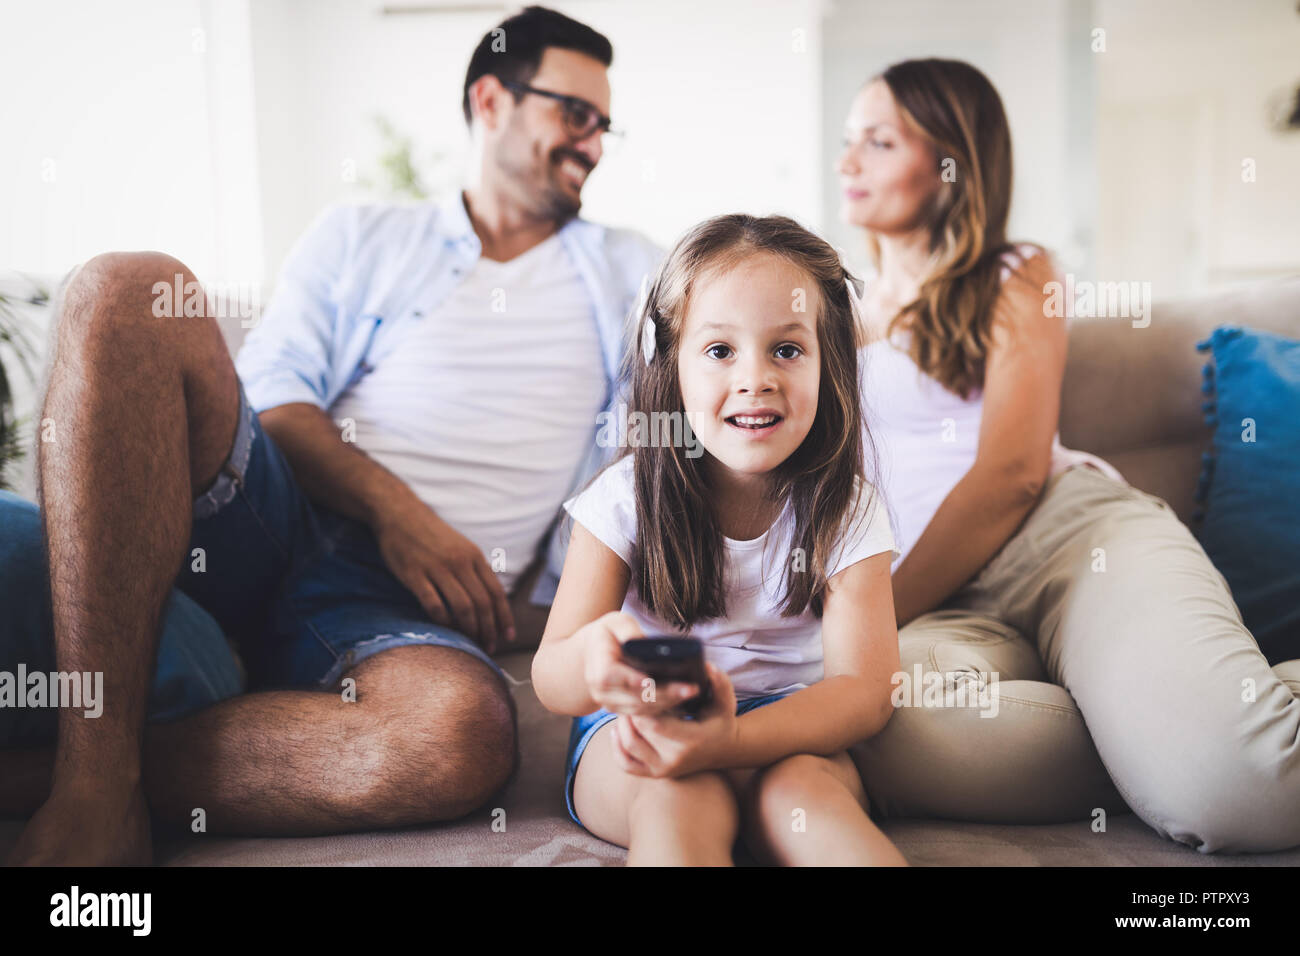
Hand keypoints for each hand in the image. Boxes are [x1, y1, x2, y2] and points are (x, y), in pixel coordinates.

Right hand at [372, 493, 514, 652]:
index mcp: (474, 557)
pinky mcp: (415, 575)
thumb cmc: (432, 534)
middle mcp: (460, 563)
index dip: (504, 617)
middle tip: (489, 647)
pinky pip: (434, 605)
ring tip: (471, 642)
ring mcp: (437, 569)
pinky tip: (446, 629)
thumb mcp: (461, 546)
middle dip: (489, 629)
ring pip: (462, 607)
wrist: (400, 514)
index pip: (496, 592)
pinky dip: (443, 621)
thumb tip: (490, 601)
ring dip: (469, 629)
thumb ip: (475, 570)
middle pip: (482, 603)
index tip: (508, 636)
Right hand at [581, 612, 700, 716]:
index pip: (611, 677)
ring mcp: (610, 703)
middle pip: (634, 697)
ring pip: (640, 709)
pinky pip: (642, 713)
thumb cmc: (609, 634)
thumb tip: (648, 646)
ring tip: (690, 693)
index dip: (633, 681)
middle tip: (690, 688)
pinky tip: (680, 700)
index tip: (653, 682)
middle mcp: (601, 691)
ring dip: (667, 703)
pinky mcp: (620, 709)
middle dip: (664, 694)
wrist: (593, 651)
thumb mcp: (617, 623)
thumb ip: (630, 632)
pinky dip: (662, 708)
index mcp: (598, 668)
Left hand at [610, 662, 738, 777]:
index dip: (643, 704)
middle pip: (638, 732)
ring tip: (626, 706)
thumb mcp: (725, 702)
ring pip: (628, 745)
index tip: (642, 687)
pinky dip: (617, 747)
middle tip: (628, 693)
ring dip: (622, 724)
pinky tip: (618, 729)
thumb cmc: (720, 722)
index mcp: (690, 740)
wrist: (721, 751)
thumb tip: (707, 667)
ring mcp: (662, 769)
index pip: (655, 723)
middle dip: (630, 710)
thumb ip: (720, 683)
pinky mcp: (654, 774)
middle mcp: (674, 759)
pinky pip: (626, 764)